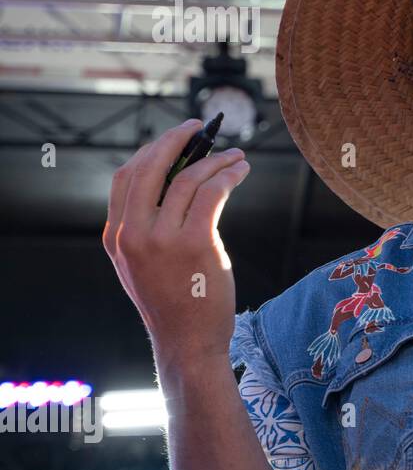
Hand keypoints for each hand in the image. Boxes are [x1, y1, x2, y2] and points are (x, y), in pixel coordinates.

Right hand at [103, 119, 251, 365]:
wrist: (188, 342)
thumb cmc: (175, 302)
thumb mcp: (144, 265)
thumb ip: (147, 229)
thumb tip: (174, 183)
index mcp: (116, 237)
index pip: (126, 177)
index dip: (152, 151)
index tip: (175, 138)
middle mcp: (132, 234)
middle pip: (150, 167)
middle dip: (177, 140)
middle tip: (201, 127)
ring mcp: (162, 238)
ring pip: (188, 177)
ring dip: (216, 159)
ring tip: (237, 155)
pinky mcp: (194, 243)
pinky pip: (212, 193)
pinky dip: (228, 175)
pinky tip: (240, 171)